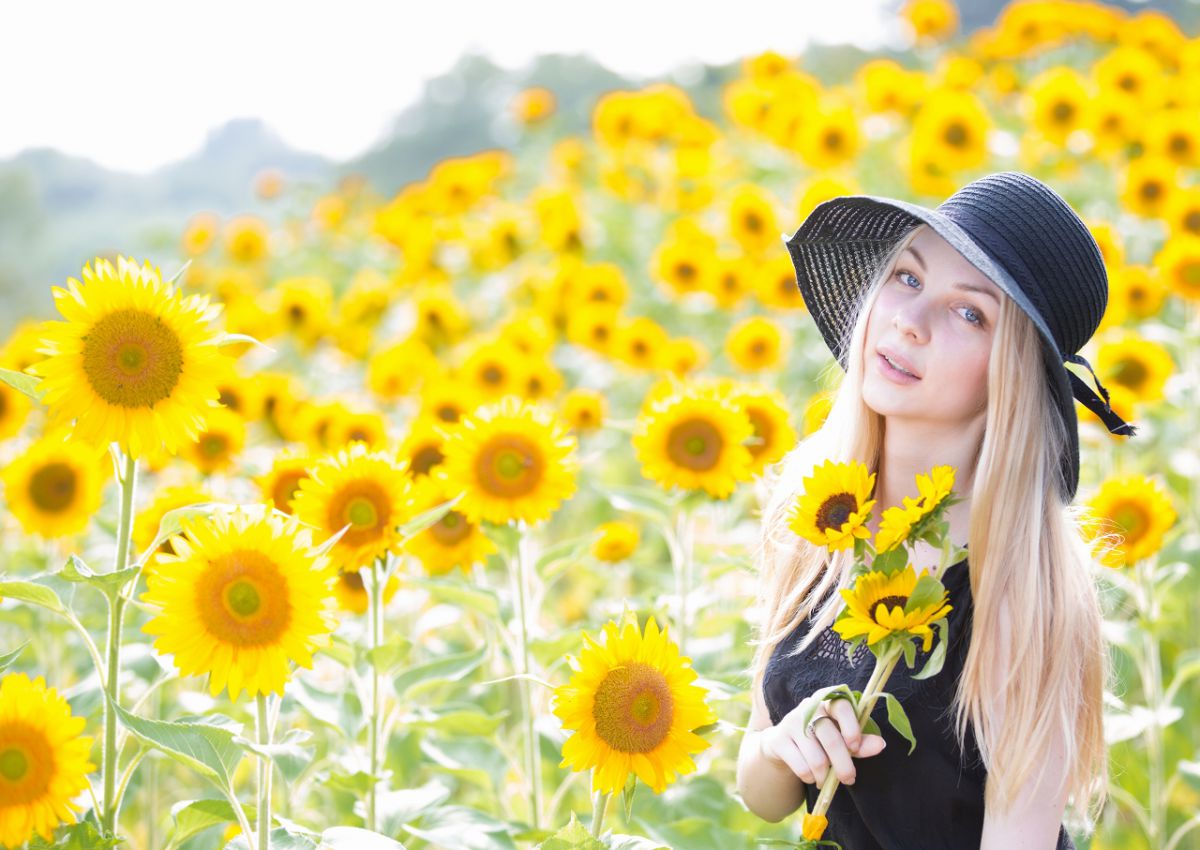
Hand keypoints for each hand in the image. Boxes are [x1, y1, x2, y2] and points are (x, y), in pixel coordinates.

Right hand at [759, 698, 886, 785]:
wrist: (783, 746)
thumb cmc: (820, 740)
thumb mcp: (841, 739)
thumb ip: (859, 742)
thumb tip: (880, 745)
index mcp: (828, 701)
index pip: (842, 706)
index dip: (851, 728)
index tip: (855, 747)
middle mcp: (808, 708)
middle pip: (830, 738)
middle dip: (843, 765)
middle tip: (849, 779)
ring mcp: (791, 722)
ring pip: (816, 758)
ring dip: (825, 776)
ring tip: (826, 779)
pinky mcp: (778, 740)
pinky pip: (801, 767)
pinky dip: (810, 778)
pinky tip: (811, 776)